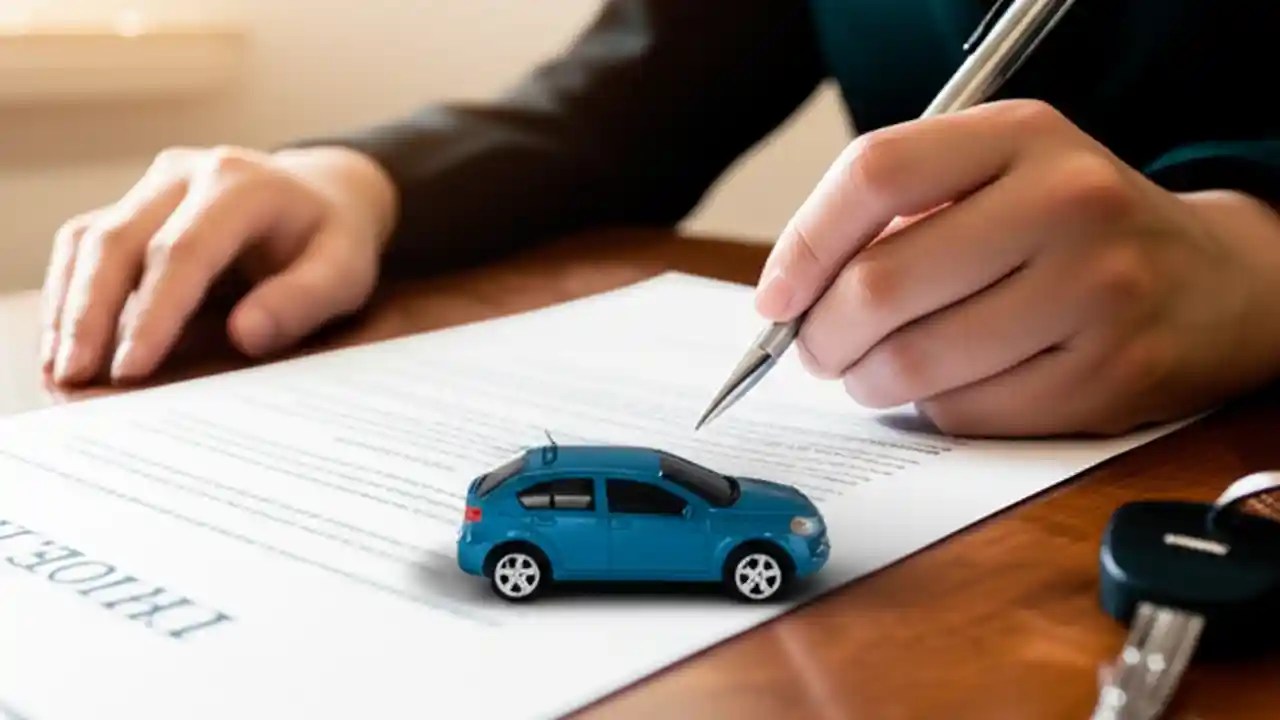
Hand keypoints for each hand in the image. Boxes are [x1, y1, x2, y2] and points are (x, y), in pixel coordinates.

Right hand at [41, 145, 397, 384]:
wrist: (322, 195)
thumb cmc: (333, 241)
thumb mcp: (344, 271)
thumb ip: (302, 301)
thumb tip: (245, 334)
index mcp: (242, 185)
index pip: (183, 250)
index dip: (153, 312)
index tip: (132, 368)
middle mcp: (186, 174)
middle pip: (118, 240)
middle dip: (90, 313)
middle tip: (74, 376)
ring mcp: (152, 187)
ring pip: (89, 241)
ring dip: (68, 307)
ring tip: (60, 370)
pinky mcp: (132, 206)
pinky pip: (85, 246)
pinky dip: (69, 295)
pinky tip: (65, 344)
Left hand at [756, 99, 1279, 436]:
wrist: (1211, 282)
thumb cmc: (1070, 228)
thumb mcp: (999, 174)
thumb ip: (899, 212)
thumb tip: (790, 294)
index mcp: (1023, 136)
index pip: (874, 174)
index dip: (803, 245)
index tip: (776, 297)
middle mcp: (1067, 204)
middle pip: (881, 285)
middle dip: (822, 336)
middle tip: (817, 349)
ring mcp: (1097, 293)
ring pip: (915, 364)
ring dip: (868, 381)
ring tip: (873, 371)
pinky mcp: (1109, 377)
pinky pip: (966, 413)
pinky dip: (933, 409)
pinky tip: (949, 384)